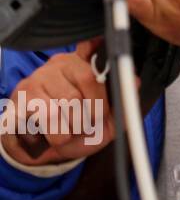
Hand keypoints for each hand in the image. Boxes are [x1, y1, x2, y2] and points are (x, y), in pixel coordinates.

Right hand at [0, 40, 122, 166]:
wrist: (46, 150)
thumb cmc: (79, 130)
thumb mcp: (108, 120)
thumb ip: (123, 102)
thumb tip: (134, 81)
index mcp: (85, 63)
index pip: (95, 49)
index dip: (102, 56)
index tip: (105, 58)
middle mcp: (62, 63)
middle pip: (89, 78)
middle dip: (96, 109)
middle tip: (92, 123)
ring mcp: (41, 76)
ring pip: (69, 99)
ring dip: (77, 124)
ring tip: (73, 129)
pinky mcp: (25, 94)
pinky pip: (50, 115)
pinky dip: (60, 133)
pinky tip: (57, 133)